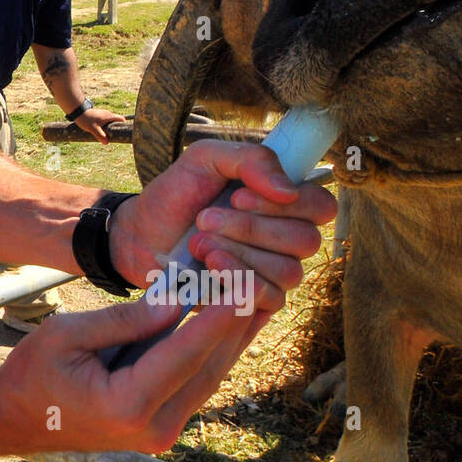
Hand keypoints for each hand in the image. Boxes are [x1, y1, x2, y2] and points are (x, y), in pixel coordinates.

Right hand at [0, 289, 269, 453]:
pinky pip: (196, 382)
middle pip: (208, 368)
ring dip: (231, 336)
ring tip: (256, 294)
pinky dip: (212, 350)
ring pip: (209, 376)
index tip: (242, 284)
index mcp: (126, 405)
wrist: (15, 420)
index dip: (216, 318)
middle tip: (256, 278)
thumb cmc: (33, 373)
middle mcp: (153, 427)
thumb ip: (123, 321)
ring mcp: (160, 431)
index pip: (183, 355)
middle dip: (234, 322)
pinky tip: (229, 321)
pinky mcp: (161, 424)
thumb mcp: (67, 334)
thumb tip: (175, 300)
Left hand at [72, 106, 125, 143]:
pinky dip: (105, 126)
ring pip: (110, 121)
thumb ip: (100, 136)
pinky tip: (100, 131)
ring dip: (110, 128)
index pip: (121, 119)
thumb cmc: (86, 120)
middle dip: (116, 128)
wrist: (78, 112)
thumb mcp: (93, 129)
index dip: (124, 125)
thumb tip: (107, 143)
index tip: (123, 132)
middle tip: (114, 136)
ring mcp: (103, 114)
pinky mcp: (99, 115)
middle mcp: (108, 114)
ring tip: (107, 135)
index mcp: (109, 116)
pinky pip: (105, 121)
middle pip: (116, 121)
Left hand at [110, 140, 334, 311]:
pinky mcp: (254, 301)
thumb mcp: (205, 160)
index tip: (239, 195)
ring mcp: (273, 272)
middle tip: (205, 218)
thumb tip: (289, 189)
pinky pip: (270, 298)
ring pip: (288, 271)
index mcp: (282, 201)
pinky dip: (237, 279)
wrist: (139, 234)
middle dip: (251, 228)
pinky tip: (208, 267)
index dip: (292, 203)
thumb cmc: (176, 194)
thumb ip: (251, 159)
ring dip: (238, 253)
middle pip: (306, 240)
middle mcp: (287, 238)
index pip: (323, 206)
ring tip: (198, 242)